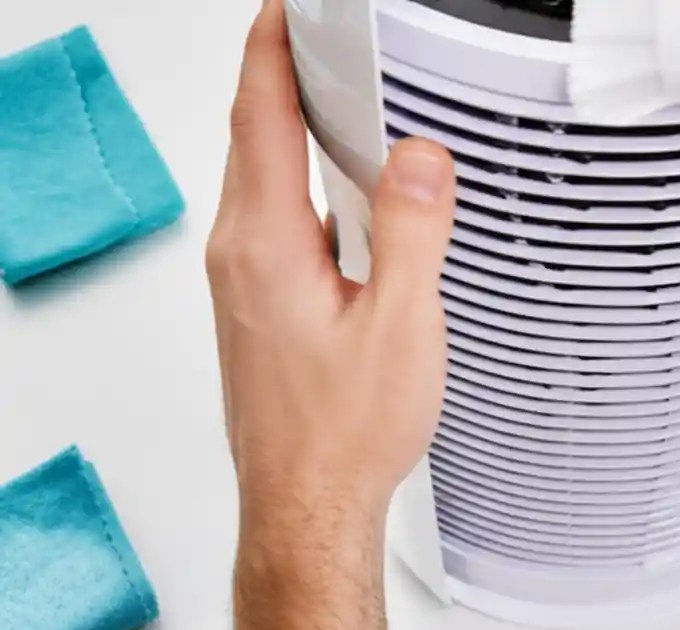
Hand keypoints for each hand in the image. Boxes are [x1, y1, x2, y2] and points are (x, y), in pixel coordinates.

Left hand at [207, 0, 455, 526]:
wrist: (306, 507)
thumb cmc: (343, 435)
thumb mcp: (400, 326)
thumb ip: (411, 232)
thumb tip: (418, 157)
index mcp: (265, 245)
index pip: (257, 113)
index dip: (273, 46)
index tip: (291, 8)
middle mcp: (239, 255)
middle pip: (251, 134)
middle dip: (286, 76)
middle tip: (330, 43)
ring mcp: (242, 282)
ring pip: (262, 179)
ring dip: (295, 131)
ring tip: (343, 103)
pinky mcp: (256, 305)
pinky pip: (273, 218)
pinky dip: (302, 184)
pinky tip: (344, 200)